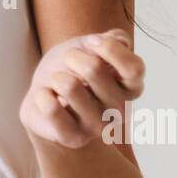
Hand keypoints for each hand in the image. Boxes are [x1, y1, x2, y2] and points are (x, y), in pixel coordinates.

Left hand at [19, 28, 145, 149]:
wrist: (44, 97)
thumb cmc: (70, 68)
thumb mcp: (88, 45)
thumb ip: (108, 39)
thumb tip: (112, 41)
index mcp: (131, 87)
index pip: (134, 68)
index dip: (110, 49)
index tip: (92, 42)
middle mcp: (120, 110)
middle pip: (94, 68)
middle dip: (71, 56)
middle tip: (67, 63)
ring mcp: (98, 127)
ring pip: (69, 85)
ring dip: (55, 76)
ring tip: (58, 84)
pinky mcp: (74, 137)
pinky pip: (51, 107)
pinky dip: (42, 95)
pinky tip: (48, 100)